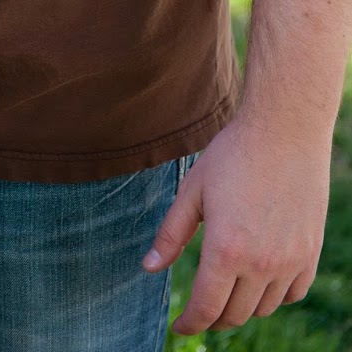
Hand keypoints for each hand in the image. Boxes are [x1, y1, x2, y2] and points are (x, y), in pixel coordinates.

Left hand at [143, 115, 330, 333]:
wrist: (285, 131)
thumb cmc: (233, 155)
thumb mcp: (193, 191)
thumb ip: (171, 234)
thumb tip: (148, 268)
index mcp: (226, 250)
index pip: (206, 308)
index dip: (189, 323)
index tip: (179, 327)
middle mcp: (261, 264)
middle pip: (234, 314)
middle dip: (213, 316)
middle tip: (200, 307)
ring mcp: (290, 261)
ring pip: (263, 307)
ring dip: (242, 306)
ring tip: (227, 288)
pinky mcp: (310, 253)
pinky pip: (292, 294)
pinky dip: (274, 295)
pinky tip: (259, 279)